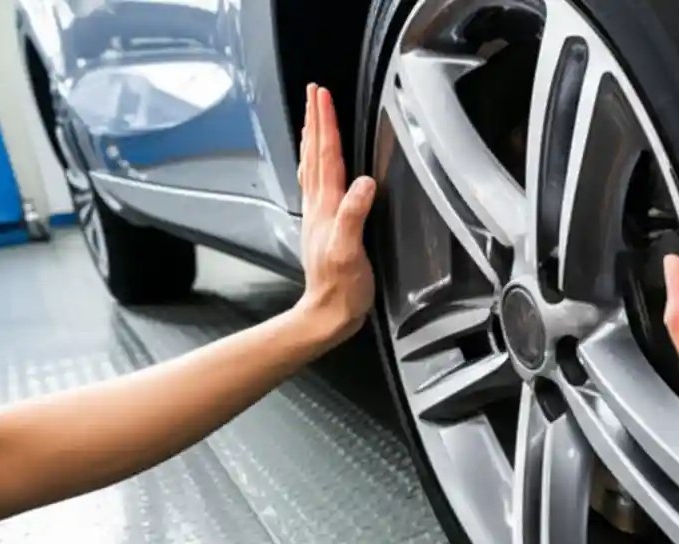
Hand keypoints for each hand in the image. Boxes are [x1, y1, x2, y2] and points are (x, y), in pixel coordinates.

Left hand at [294, 83, 375, 348]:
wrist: (327, 314)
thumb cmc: (342, 287)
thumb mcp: (350, 251)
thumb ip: (354, 215)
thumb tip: (364, 182)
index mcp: (327, 206)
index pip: (326, 156)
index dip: (326, 124)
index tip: (324, 95)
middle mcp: (319, 206)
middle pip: (315, 154)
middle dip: (316, 121)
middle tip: (315, 93)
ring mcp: (319, 216)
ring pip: (313, 167)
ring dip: (313, 139)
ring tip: (314, 118)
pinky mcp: (325, 227)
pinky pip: (317, 185)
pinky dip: (317, 165)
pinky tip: (319, 166)